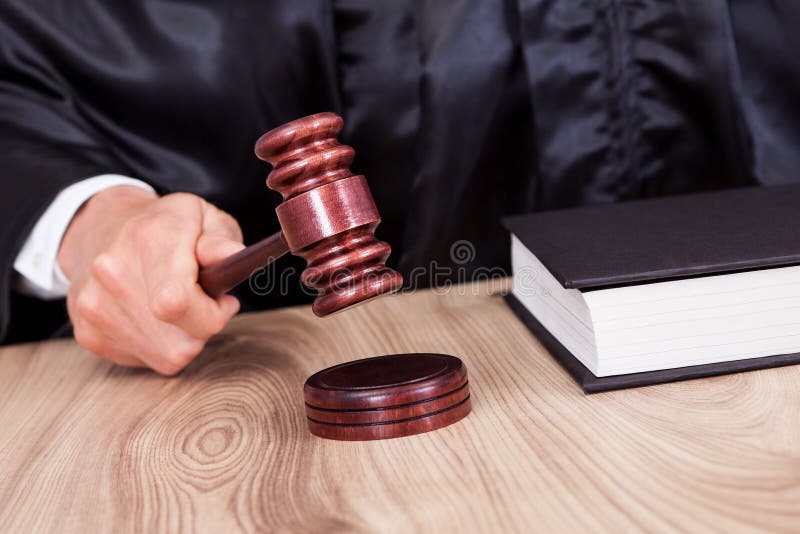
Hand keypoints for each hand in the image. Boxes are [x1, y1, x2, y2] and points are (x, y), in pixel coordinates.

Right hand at [58, 186, 243, 374]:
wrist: (100, 229)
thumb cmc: (166, 227)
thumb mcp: (203, 217)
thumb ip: (220, 239)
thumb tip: (231, 255)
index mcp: (150, 239)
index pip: (177, 303)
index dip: (212, 315)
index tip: (223, 301)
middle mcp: (113, 272)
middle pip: (179, 343)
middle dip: (203, 329)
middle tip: (203, 302)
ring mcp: (94, 305)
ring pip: (166, 357)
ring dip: (183, 339)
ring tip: (177, 305)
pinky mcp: (87, 332)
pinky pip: (145, 360)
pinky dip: (159, 345)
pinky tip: (154, 316)